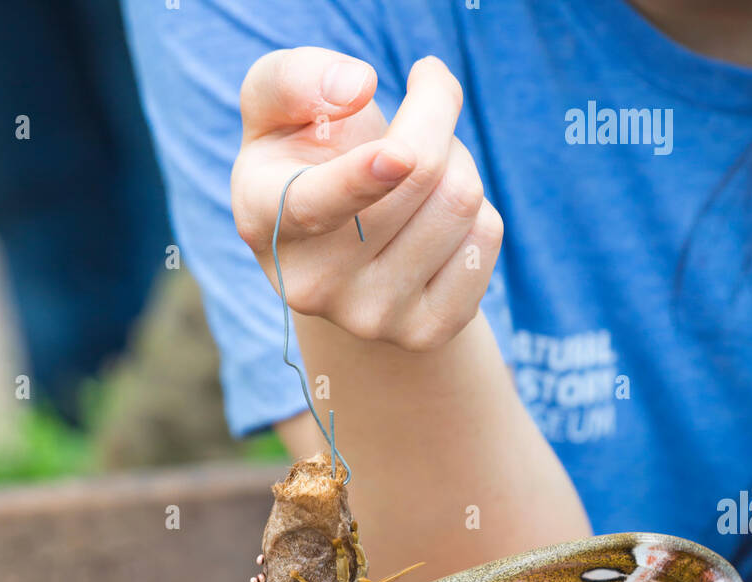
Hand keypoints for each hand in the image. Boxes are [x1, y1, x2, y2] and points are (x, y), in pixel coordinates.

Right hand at [232, 47, 502, 350]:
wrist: (337, 253)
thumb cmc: (304, 156)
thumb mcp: (274, 108)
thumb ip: (295, 79)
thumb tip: (358, 87)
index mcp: (264, 220)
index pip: (315, 203)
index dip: (361, 179)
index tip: (400, 154)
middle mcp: (313, 285)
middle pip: (418, 172)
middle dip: (433, 115)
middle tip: (423, 103)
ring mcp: (371, 318)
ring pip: (460, 201)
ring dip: (456, 160)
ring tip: (422, 170)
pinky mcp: (427, 333)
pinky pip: (486, 237)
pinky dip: (476, 207)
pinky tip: (437, 216)